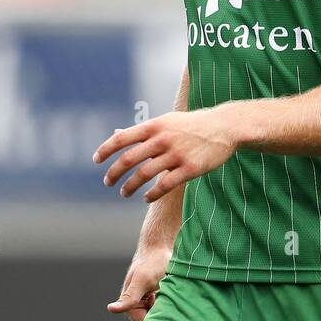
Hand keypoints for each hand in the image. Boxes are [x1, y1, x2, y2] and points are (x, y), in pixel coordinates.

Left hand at [93, 107, 239, 202]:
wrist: (224, 127)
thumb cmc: (191, 125)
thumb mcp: (166, 122)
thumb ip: (142, 131)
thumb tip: (115, 135)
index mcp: (155, 125)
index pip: (122, 138)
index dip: (105, 150)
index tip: (96, 161)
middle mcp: (163, 139)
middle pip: (129, 159)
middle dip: (114, 173)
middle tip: (108, 182)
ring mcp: (177, 154)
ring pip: (144, 175)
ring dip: (130, 186)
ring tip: (124, 193)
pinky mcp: (190, 169)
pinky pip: (164, 185)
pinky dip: (151, 194)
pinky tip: (146, 198)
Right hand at [108, 246, 171, 320]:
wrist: (161, 246)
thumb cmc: (152, 261)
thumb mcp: (143, 280)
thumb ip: (129, 297)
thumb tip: (110, 308)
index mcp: (128, 303)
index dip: (158, 320)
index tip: (169, 309)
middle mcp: (136, 305)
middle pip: (152, 320)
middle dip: (163, 313)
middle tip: (170, 297)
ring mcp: (146, 302)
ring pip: (159, 314)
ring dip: (167, 307)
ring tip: (170, 292)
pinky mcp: (156, 298)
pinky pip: (164, 307)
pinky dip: (170, 301)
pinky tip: (173, 291)